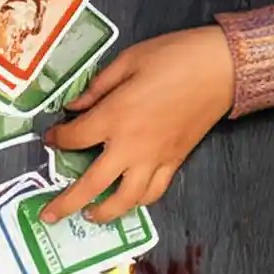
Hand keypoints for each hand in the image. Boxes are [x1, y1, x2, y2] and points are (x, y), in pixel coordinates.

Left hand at [40, 26, 233, 223]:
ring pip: (125, 200)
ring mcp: (155, 159)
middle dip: (65, 203)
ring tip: (90, 215)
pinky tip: (128, 200)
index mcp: (115, 117)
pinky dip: (138, 201)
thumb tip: (75, 107)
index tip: (51, 138)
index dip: (57, 139)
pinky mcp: (175, 163)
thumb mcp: (128, 60)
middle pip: (91, 185)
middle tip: (48, 215)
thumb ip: (97, 87)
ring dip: (104, 213)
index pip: (74, 139)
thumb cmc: (176, 57)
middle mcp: (131, 146)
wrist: (224, 67)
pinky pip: (154, 192)